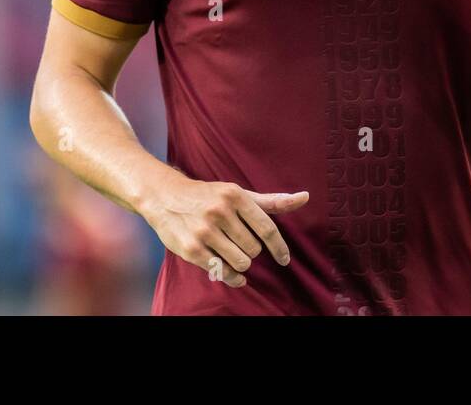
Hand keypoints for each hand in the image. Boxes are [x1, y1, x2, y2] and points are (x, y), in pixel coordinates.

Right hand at [143, 175, 308, 286]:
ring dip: (241, 263)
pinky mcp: (191, 249)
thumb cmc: (209, 196)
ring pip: (241, 262)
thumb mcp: (238, 194)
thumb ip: (271, 201)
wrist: (165, 197)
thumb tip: (305, 197)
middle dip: (251, 250)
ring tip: (231, 253)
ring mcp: (204, 231)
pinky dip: (232, 277)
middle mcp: (220, 212)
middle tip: (238, 242)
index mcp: (235, 196)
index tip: (284, 260)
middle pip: (254, 249)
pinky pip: (222, 271)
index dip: (279, 247)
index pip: (266, 228)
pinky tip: (232, 273)